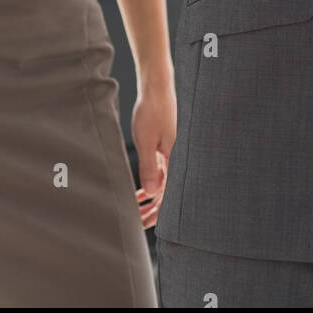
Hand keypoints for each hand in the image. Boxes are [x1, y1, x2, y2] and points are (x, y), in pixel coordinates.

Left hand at [131, 79, 176, 228]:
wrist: (156, 88)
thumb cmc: (152, 111)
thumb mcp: (147, 141)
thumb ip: (150, 167)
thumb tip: (152, 193)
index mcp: (175, 159)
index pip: (169, 195)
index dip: (156, 213)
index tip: (142, 224)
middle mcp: (176, 158)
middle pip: (167, 193)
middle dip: (152, 210)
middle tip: (137, 223)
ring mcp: (172, 153)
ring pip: (163, 184)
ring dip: (150, 199)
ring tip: (136, 210)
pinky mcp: (166, 147)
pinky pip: (161, 172)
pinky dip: (151, 183)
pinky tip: (141, 191)